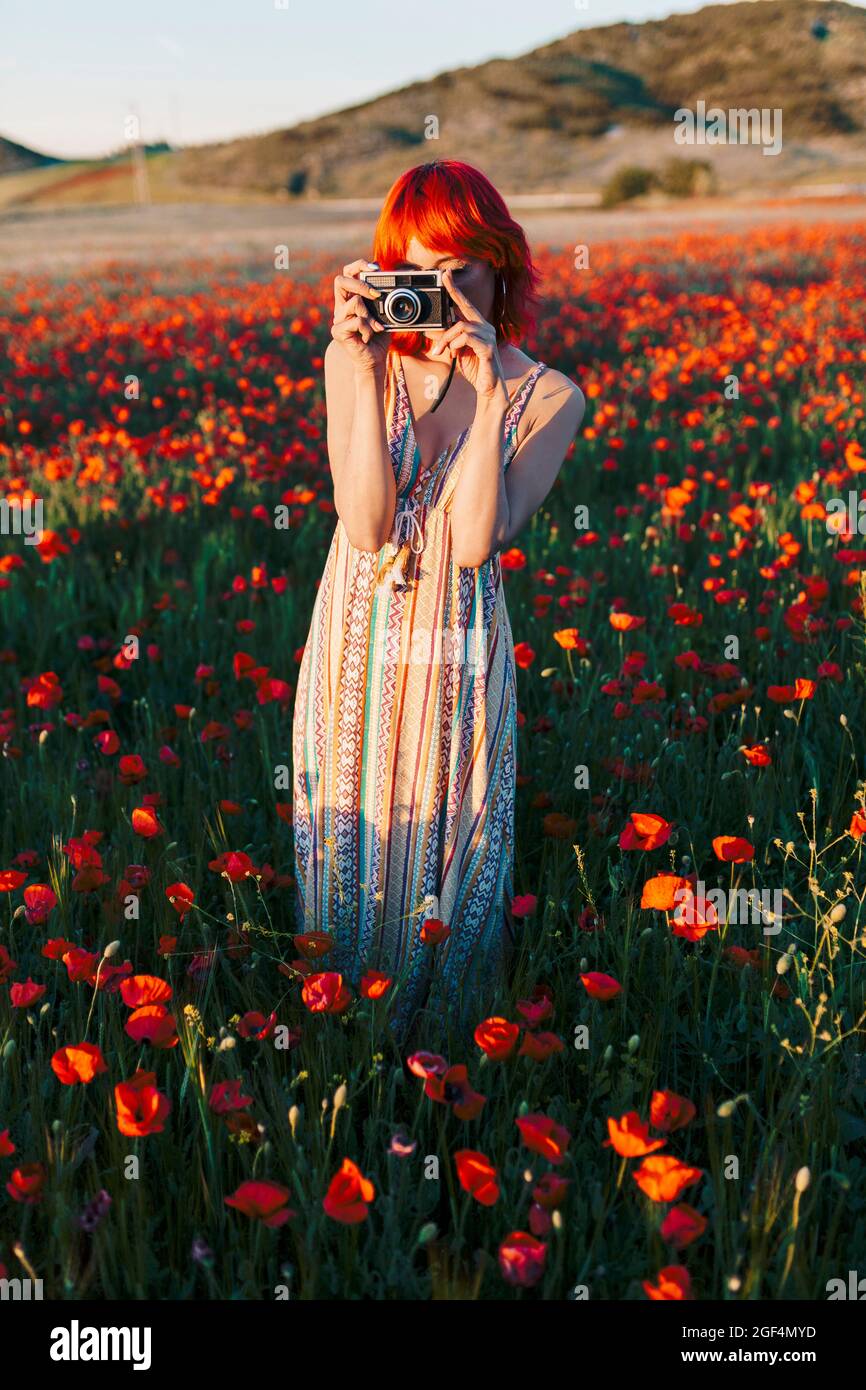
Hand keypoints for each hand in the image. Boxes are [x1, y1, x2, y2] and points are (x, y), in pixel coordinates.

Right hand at [330, 259, 388, 373]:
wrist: (375, 360)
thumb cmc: (379, 337)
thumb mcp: (384, 314)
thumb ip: (383, 298)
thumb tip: (392, 281)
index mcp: (350, 299)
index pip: (347, 273)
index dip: (358, 265)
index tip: (375, 267)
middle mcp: (341, 307)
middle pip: (340, 280)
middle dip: (360, 284)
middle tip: (376, 295)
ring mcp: (338, 319)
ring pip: (354, 302)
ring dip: (370, 315)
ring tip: (375, 328)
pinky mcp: (338, 331)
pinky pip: (356, 321)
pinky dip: (368, 329)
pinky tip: (368, 337)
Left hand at [428, 268, 506, 399]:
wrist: (487, 387)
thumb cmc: (474, 368)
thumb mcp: (454, 351)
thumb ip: (444, 339)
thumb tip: (428, 330)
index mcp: (477, 326)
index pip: (465, 304)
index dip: (456, 289)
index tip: (447, 275)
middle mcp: (484, 327)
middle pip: (465, 306)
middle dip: (454, 291)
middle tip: (443, 277)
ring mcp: (488, 336)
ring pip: (461, 326)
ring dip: (446, 338)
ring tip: (441, 351)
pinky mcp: (487, 347)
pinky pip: (466, 338)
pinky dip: (456, 345)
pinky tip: (454, 354)